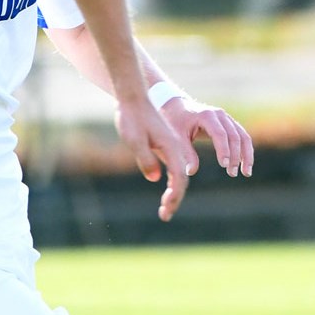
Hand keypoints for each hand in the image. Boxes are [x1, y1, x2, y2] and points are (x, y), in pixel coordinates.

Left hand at [117, 98, 194, 221]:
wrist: (133, 98)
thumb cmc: (132, 117)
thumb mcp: (134, 139)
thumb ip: (145, 157)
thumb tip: (155, 178)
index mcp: (172, 147)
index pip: (179, 178)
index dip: (174, 196)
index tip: (166, 210)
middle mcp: (175, 148)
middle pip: (181, 179)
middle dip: (174, 199)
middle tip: (165, 216)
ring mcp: (172, 147)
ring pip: (179, 174)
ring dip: (175, 193)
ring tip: (166, 209)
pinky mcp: (166, 146)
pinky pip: (174, 168)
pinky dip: (173, 182)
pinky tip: (166, 190)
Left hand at [160, 96, 253, 178]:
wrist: (178, 107)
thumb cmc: (176, 122)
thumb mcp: (177, 137)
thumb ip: (186, 153)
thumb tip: (191, 172)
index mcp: (206, 115)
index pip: (220, 134)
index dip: (224, 150)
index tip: (224, 165)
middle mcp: (220, 115)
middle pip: (234, 136)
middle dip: (235, 156)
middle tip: (232, 174)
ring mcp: (227, 118)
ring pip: (243, 136)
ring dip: (246, 155)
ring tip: (245, 173)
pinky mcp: (230, 124)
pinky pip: (242, 137)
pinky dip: (246, 151)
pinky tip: (245, 165)